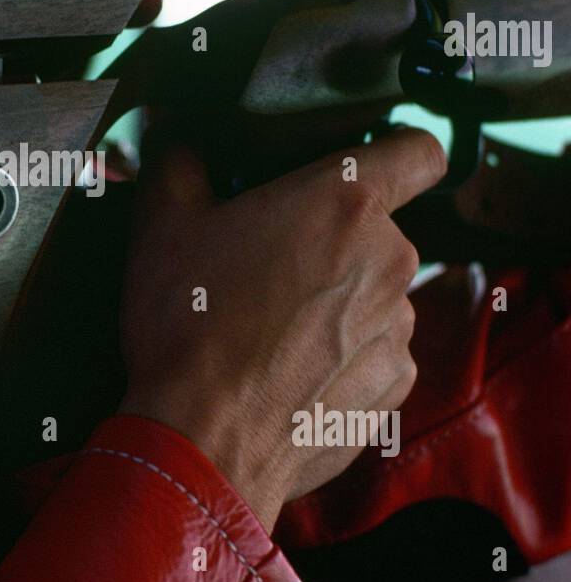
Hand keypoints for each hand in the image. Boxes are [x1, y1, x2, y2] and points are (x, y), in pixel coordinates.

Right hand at [117, 128, 446, 531]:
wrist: (205, 442)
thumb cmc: (189, 326)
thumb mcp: (162, 226)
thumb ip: (177, 164)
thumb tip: (177, 140)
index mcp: (345, 202)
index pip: (419, 151)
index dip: (397, 152)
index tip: (366, 169)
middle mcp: (390, 259)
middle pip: (377, 231)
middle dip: (330, 243)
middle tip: (265, 266)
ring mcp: (398, 328)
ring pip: (375, 295)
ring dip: (336, 303)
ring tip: (270, 330)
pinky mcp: (395, 387)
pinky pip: (374, 354)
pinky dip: (340, 359)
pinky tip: (286, 374)